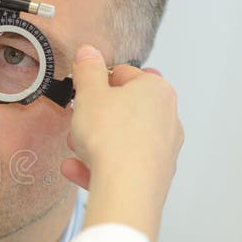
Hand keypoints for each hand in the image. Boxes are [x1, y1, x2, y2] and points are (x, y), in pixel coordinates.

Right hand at [61, 45, 183, 241]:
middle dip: (96, 116)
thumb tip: (89, 52)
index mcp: (156, 90)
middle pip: (125, 109)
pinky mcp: (155, 175)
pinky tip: (76, 169)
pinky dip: (99, 165)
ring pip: (122, 139)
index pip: (124, 74)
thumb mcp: (90, 94)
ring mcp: (164, 149)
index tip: (82, 91)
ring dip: (94, 142)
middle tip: (77, 122)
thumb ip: (88, 70)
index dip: (98, 82)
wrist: (127, 189)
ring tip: (74, 150)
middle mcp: (167, 117)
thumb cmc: (112, 138)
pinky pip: (122, 164)